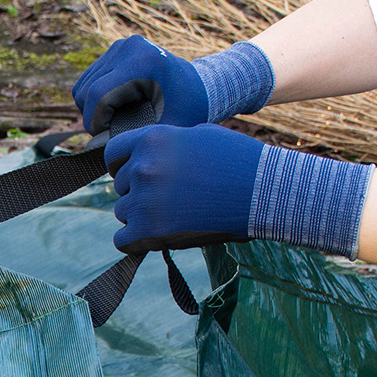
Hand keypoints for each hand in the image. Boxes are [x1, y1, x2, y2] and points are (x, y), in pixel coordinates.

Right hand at [73, 36, 209, 134]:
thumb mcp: (160, 129)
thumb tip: (94, 144)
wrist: (199, 88)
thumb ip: (128, 136)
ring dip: (92, 109)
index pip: (97, 95)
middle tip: (111, 133)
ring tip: (114, 120)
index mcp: (143, 62)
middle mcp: (129, 47)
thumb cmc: (184, 112)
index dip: (95, 123)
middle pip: (86, 91)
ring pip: (82, 87)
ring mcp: (121, 46)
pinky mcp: (115, 50)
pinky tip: (113, 108)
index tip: (106, 139)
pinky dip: (93, 100)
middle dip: (93, 118)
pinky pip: (86, 80)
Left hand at [104, 124, 263, 252]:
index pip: (113, 154)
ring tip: (175, 213)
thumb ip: (163, 145)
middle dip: (139, 192)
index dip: (122, 165)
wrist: (262, 192)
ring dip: (141, 216)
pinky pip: (122, 241)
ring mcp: (144, 199)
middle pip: (121, 187)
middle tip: (170, 198)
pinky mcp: (148, 230)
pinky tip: (158, 234)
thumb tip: (140, 156)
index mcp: (152, 139)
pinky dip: (136, 241)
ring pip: (123, 213)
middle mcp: (143, 167)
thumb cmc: (236, 161)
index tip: (136, 175)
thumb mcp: (197, 135)